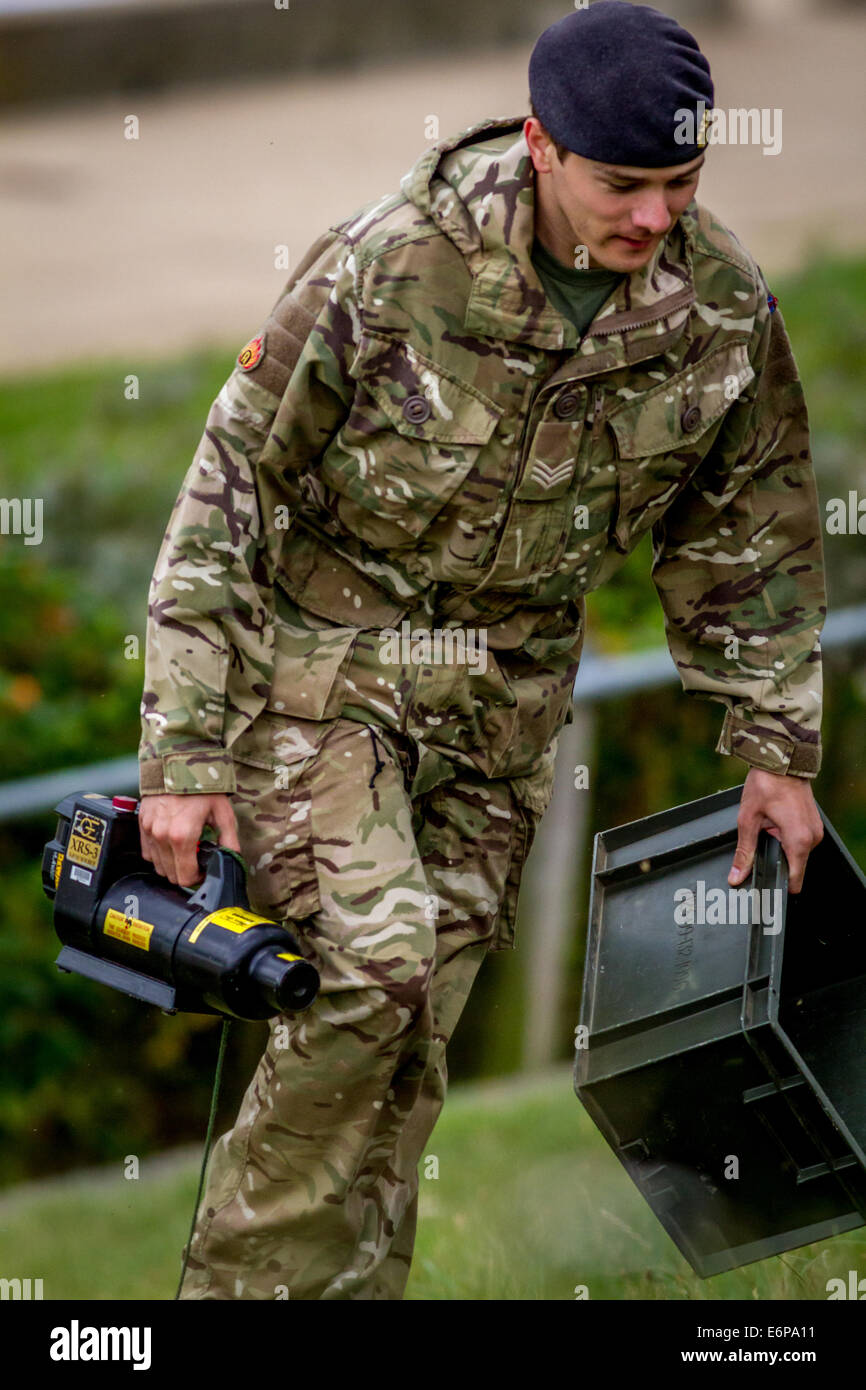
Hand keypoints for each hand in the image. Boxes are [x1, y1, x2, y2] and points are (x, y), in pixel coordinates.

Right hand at [138, 793, 241, 887]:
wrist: (178, 762)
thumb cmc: (201, 786)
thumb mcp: (223, 812)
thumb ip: (228, 840)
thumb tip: (232, 860)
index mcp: (182, 836)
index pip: (185, 877)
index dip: (197, 878)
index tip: (204, 870)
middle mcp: (162, 836)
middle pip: (171, 875)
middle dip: (185, 872)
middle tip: (197, 860)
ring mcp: (150, 831)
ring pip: (158, 866)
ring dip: (172, 864)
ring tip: (185, 850)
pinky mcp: (142, 825)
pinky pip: (148, 852)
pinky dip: (159, 854)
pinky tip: (171, 844)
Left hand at [728, 768, 822, 894]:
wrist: (782, 761)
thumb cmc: (766, 784)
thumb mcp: (748, 820)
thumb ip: (744, 852)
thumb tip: (737, 876)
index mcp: (798, 841)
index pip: (794, 880)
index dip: (776, 884)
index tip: (762, 882)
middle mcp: (812, 838)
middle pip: (793, 867)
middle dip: (775, 861)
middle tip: (757, 844)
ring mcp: (815, 831)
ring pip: (796, 854)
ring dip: (779, 846)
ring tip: (766, 827)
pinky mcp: (813, 824)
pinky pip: (799, 841)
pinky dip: (786, 838)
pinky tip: (774, 823)